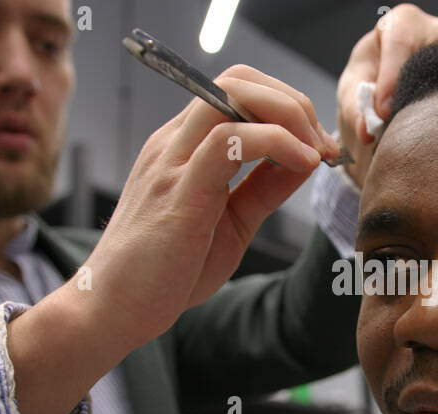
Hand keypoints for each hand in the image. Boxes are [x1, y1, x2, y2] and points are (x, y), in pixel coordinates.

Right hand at [82, 64, 339, 349]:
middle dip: (294, 102)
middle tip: (323, 146)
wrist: (113, 309)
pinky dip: (276, 142)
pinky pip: (229, 141)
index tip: (319, 146)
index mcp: (184, 146)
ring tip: (316, 154)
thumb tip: (305, 160)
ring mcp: (174, 161)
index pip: (238, 89)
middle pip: (239, 79)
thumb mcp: (233, 223)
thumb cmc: (167, 272)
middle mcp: (175, 142)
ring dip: (290, 115)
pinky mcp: (180, 190)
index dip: (288, 106)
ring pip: (234, 95)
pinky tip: (302, 164)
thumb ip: (264, 188)